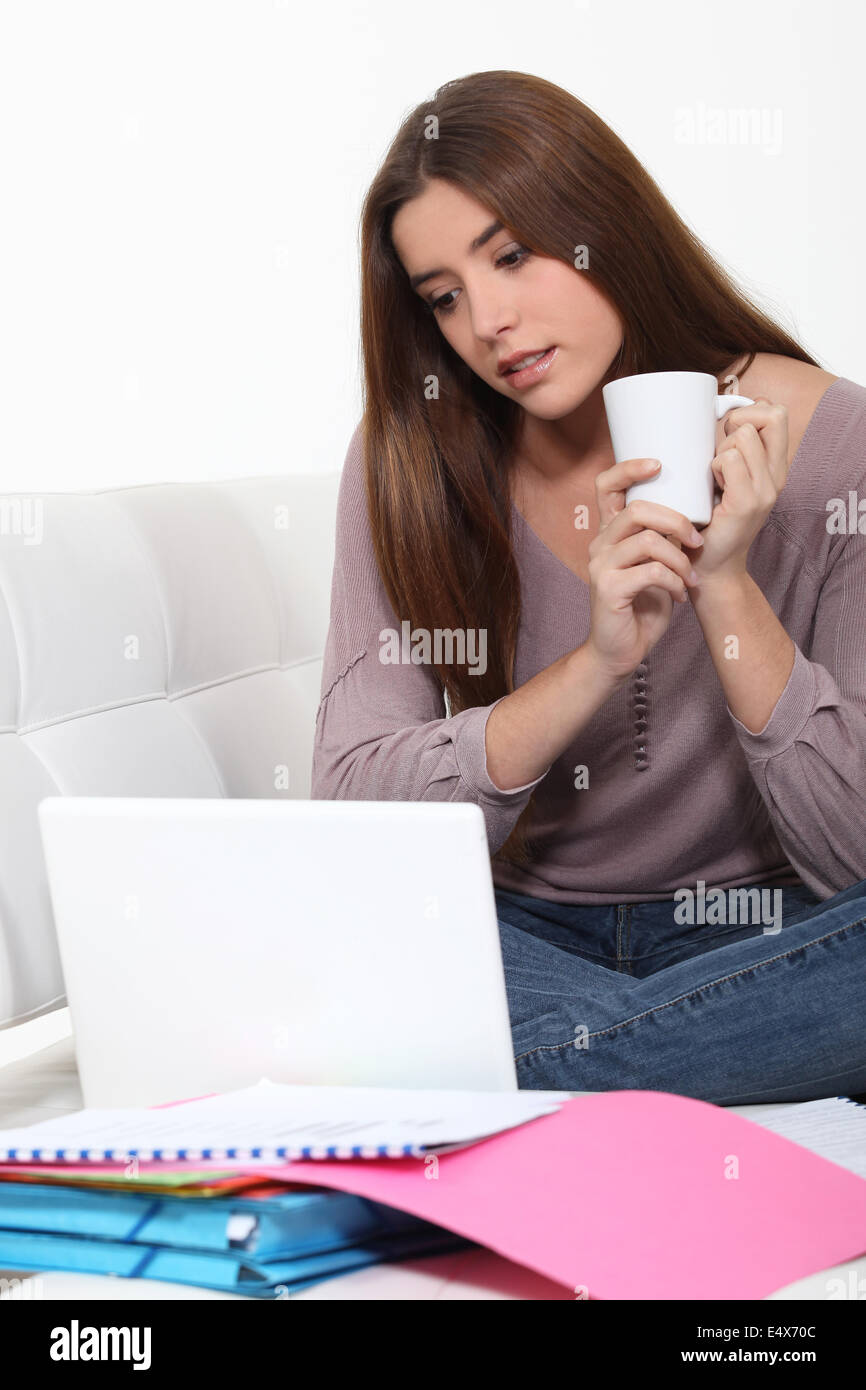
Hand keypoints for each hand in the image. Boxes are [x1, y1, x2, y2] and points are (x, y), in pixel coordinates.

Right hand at [585, 456, 703, 679]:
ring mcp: (600, 566)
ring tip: (690, 576)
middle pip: (638, 510)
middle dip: (677, 521)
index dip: (630, 468)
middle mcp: (599, 544)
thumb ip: (662, 537)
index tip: (659, 464)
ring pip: (648, 541)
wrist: (620, 650)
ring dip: (680, 559)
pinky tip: (680, 595)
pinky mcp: (608, 588)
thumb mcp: (655, 563)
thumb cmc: (641, 606)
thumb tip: (693, 508)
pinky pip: (651, 571)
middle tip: (696, 541)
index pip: (606, 485)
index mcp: (609, 533)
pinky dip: (674, 582)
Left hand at [685, 398, 789, 587]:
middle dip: (739, 422)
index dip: (751, 411)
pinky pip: (728, 459)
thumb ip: (732, 450)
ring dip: (721, 447)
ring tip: (714, 476)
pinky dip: (714, 466)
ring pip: (744, 435)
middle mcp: (777, 476)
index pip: (777, 413)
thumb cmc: (711, 520)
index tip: (729, 433)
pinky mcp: (746, 502)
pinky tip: (710, 488)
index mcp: (775, 468)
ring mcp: (765, 490)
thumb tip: (718, 414)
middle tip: (720, 450)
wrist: (711, 567)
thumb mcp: (729, 480)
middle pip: (770, 415)